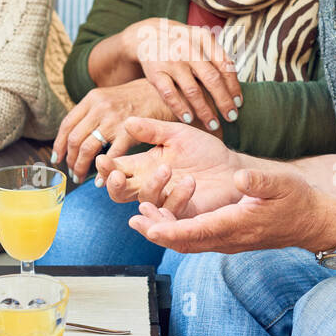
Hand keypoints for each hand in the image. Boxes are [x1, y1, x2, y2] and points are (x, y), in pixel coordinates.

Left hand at [50, 80, 177, 182]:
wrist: (162, 93)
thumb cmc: (135, 99)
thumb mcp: (108, 97)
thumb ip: (91, 112)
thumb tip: (73, 134)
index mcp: (92, 99)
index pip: (67, 125)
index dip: (59, 144)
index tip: (56, 158)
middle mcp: (99, 108)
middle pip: (75, 139)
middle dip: (70, 160)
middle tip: (71, 172)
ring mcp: (114, 120)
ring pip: (88, 148)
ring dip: (81, 167)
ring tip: (80, 177)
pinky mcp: (130, 132)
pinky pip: (112, 155)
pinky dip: (104, 172)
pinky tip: (100, 181)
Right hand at [93, 116, 244, 216]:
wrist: (232, 168)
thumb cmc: (204, 150)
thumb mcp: (177, 134)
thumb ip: (152, 130)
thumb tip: (126, 121)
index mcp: (144, 165)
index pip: (116, 169)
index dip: (105, 168)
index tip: (103, 159)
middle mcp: (150, 185)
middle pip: (120, 193)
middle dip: (114, 186)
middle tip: (116, 176)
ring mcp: (165, 201)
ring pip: (145, 202)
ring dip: (152, 185)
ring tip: (167, 168)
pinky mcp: (184, 214)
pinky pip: (172, 211)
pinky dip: (177, 197)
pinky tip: (190, 182)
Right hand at [121, 18, 242, 129]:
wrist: (148, 35)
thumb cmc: (183, 43)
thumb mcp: (201, 41)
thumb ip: (218, 58)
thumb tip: (235, 87)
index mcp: (204, 39)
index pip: (225, 65)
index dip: (234, 86)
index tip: (239, 103)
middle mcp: (188, 48)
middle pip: (212, 79)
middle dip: (224, 101)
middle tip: (231, 118)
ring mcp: (171, 61)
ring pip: (192, 90)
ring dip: (204, 110)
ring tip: (213, 124)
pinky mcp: (156, 72)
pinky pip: (170, 95)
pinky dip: (180, 109)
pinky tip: (189, 119)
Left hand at [129, 165, 335, 254]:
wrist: (310, 222)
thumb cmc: (297, 201)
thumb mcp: (282, 185)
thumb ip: (260, 181)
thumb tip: (240, 176)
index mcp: (237, 224)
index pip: (197, 232)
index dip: (171, 230)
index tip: (149, 227)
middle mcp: (228, 238)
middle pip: (185, 242)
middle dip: (158, 233)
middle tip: (135, 220)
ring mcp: (227, 241)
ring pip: (188, 243)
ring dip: (164, 232)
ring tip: (141, 219)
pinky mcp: (227, 237)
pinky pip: (196, 239)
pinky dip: (176, 231)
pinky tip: (164, 219)